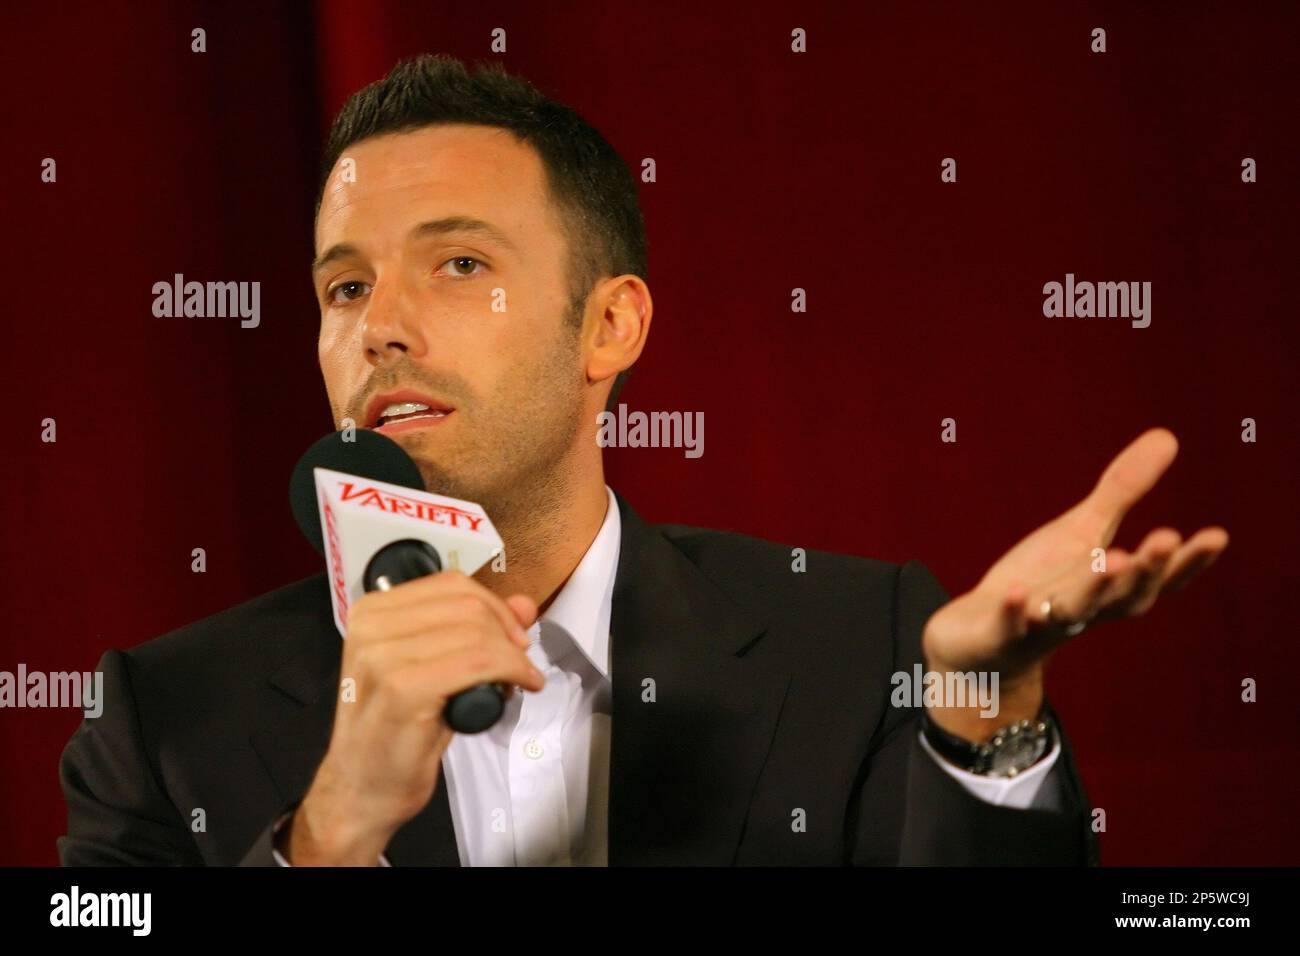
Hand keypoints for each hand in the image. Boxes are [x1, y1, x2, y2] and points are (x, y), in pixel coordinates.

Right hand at [284, 571, 543, 864]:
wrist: (360, 790)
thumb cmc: (394, 733)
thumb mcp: (435, 670)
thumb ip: (474, 631)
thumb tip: (524, 604)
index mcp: (371, 611)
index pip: (451, 584)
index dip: (495, 607)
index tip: (514, 638)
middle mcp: (370, 626)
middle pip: (467, 605)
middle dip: (507, 633)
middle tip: (518, 665)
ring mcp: (383, 657)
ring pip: (477, 633)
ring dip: (512, 657)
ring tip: (512, 683)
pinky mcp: (402, 689)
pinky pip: (477, 663)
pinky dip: (509, 671)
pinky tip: (516, 688)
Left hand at [922, 428, 1228, 740]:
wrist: (984, 640)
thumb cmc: (1044, 582)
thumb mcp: (1083, 532)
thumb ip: (1122, 491)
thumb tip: (1168, 436)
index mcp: (1112, 587)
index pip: (1159, 577)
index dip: (1188, 561)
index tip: (1216, 536)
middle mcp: (1087, 609)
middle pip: (1124, 594)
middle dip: (1145, 568)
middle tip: (1167, 538)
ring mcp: (1044, 625)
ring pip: (1075, 610)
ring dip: (1094, 588)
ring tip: (1113, 560)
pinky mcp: (1002, 634)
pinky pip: (1010, 624)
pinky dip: (1016, 611)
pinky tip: (1017, 592)